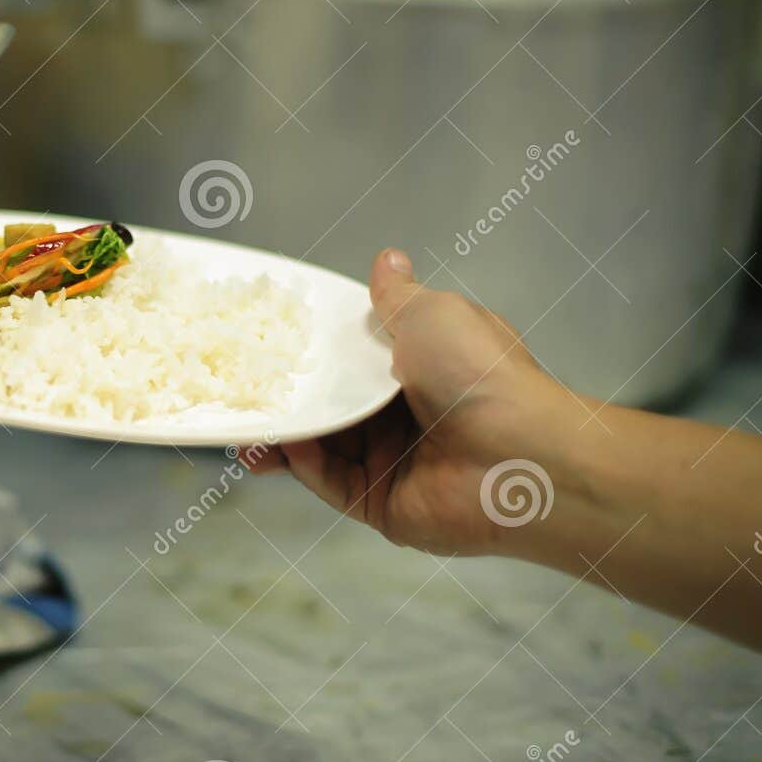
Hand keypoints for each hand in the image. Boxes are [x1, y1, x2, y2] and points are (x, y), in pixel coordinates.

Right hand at [251, 249, 569, 555]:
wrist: (517, 458)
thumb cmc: (480, 376)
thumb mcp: (434, 315)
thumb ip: (397, 297)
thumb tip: (386, 259)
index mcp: (420, 367)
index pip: (356, 357)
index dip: (316, 348)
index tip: (272, 338)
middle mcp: (402, 414)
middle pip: (331, 402)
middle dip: (290, 394)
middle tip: (243, 382)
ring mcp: (389, 461)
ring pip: (320, 444)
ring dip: (284, 431)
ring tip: (244, 422)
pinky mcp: (377, 502)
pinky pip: (328, 479)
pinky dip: (301, 462)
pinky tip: (279, 444)